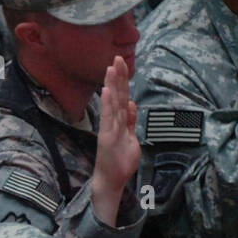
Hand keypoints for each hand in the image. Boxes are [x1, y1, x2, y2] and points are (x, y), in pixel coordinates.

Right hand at [90, 55, 139, 226]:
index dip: (123, 80)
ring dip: (112, 85)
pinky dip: (107, 105)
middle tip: (117, 57)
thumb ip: (130, 121)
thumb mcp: (130, 137)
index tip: (122, 62)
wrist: (112, 180)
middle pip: (117, 96)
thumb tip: (131, 104)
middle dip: (118, 77)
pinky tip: (106, 91)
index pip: (122, 96)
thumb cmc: (120, 160)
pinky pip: (108, 119)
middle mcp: (113, 122)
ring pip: (113, 104)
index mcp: (120, 121)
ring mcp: (109, 129)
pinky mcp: (107, 138)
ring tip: (111, 69)